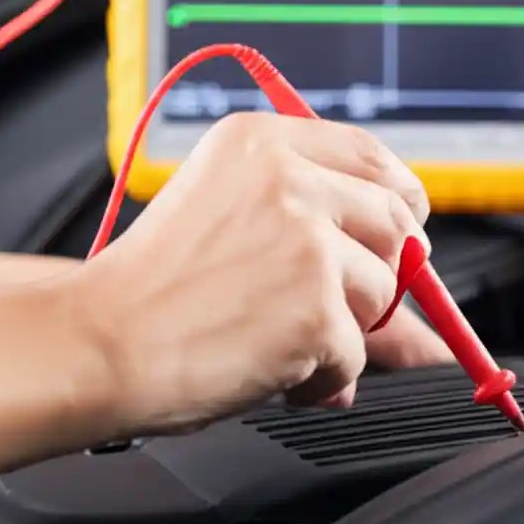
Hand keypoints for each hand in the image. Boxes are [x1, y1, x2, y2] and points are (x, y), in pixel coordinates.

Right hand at [67, 112, 445, 437]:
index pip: (369, 154)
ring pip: (381, 293)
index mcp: (261, 144)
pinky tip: (270, 372)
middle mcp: (290, 181)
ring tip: (278, 340)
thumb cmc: (149, 290)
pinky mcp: (317, 308)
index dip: (397, 197)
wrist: (97, 343)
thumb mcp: (230, 223)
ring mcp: (307, 244)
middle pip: (396, 222)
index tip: (399, 226)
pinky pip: (356, 355)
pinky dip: (322, 379)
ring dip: (343, 331)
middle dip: (385, 271)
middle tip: (344, 303)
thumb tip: (426, 326)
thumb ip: (320, 236)